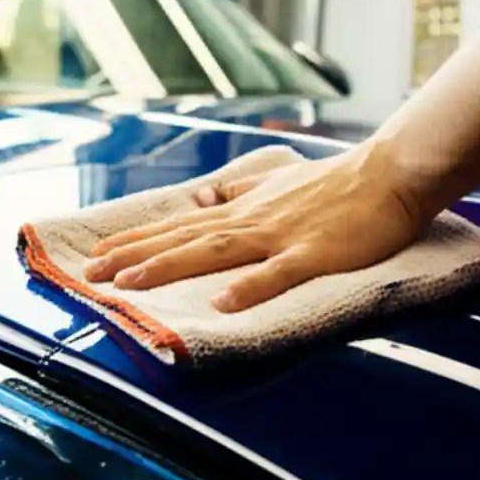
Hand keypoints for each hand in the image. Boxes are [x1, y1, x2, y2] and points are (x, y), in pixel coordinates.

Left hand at [83, 144, 430, 312]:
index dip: (137, 240)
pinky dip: (248, 288)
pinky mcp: (313, 253)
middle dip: (135, 257)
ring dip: (170, 266)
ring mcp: (280, 236)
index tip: (99, 255)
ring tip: (131, 284)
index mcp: (243, 209)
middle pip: (183, 239)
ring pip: (214, 252)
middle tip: (91, 274)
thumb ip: (240, 192)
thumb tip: (207, 197)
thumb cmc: (337, 183)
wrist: (389, 174)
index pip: (180, 225)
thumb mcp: (278, 181)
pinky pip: (278, 273)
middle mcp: (251, 221)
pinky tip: (221, 305)